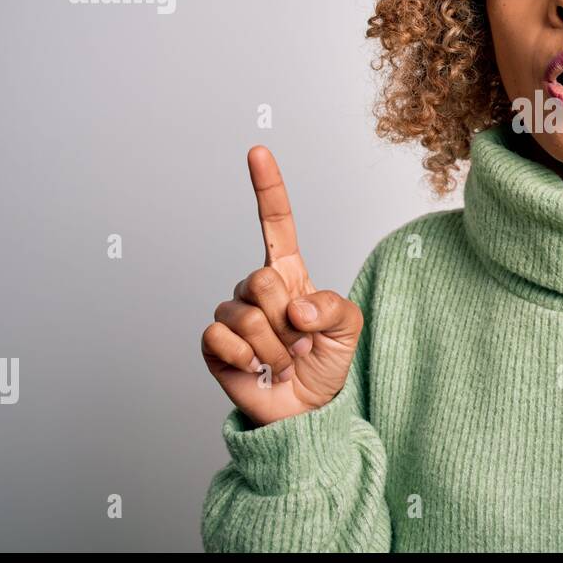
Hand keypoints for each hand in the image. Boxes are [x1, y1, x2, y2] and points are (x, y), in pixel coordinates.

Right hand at [201, 146, 362, 426]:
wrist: (306, 411)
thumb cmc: (325, 363)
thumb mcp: (348, 329)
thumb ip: (333, 307)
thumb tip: (296, 305)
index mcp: (289, 274)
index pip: (275, 223)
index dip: (267, 187)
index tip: (258, 151)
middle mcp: (256, 288)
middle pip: (262, 280)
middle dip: (288, 320)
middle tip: (300, 343)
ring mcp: (233, 315)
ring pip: (246, 315)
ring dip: (274, 347)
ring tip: (282, 360)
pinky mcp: (215, 345)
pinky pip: (223, 339)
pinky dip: (248, 359)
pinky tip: (257, 369)